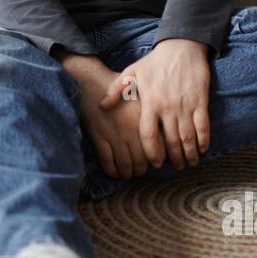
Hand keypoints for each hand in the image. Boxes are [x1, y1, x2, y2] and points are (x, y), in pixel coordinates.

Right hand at [56, 52, 150, 179]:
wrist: (91, 83)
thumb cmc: (118, 88)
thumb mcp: (140, 94)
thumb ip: (153, 112)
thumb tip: (166, 130)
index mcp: (144, 119)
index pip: (157, 147)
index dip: (158, 159)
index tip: (156, 162)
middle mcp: (131, 129)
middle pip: (141, 160)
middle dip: (142, 170)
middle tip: (141, 171)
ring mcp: (114, 134)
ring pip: (125, 164)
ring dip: (128, 173)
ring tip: (128, 174)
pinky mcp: (99, 137)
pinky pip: (107, 161)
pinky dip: (112, 170)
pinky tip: (114, 173)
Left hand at [99, 38, 210, 169]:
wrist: (181, 46)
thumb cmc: (154, 62)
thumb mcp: (131, 72)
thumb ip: (116, 91)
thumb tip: (102, 106)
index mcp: (150, 103)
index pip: (148, 135)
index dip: (152, 152)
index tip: (155, 163)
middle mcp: (168, 107)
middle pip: (171, 141)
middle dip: (174, 158)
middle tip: (175, 167)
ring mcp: (185, 105)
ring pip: (188, 137)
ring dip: (189, 153)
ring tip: (189, 162)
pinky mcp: (200, 100)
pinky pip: (203, 125)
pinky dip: (204, 140)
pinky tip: (202, 149)